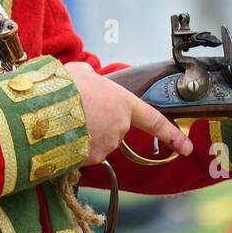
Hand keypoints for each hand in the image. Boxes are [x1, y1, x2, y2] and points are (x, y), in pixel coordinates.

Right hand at [65, 62, 192, 165]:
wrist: (44, 106)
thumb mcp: (81, 72)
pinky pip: (82, 156)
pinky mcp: (89, 160)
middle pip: (112, 131)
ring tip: (63, 122)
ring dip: (83, 137)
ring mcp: (105, 145)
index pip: (154, 121)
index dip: (172, 135)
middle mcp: (119, 127)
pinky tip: (60, 136)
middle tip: (74, 113)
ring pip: (95, 144)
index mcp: (123, 104)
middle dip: (96, 126)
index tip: (188, 148)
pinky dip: (73, 150)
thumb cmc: (64, 86)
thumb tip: (89, 78)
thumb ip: (92, 78)